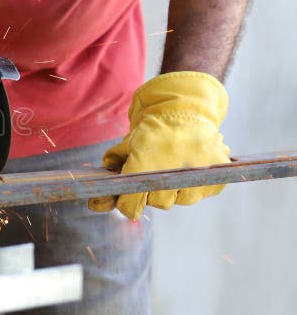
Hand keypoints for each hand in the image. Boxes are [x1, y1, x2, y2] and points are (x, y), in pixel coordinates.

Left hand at [88, 72, 230, 220]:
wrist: (185, 110)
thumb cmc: (154, 129)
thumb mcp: (128, 145)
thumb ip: (114, 171)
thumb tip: (98, 202)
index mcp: (146, 165)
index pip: (131, 204)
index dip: (126, 204)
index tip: (125, 201)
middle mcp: (173, 174)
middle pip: (158, 202)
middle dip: (151, 192)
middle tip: (153, 174)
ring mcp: (198, 177)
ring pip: (180, 199)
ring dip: (174, 189)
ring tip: (174, 166)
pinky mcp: (216, 179)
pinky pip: (199, 192)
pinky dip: (193, 184)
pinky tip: (189, 165)